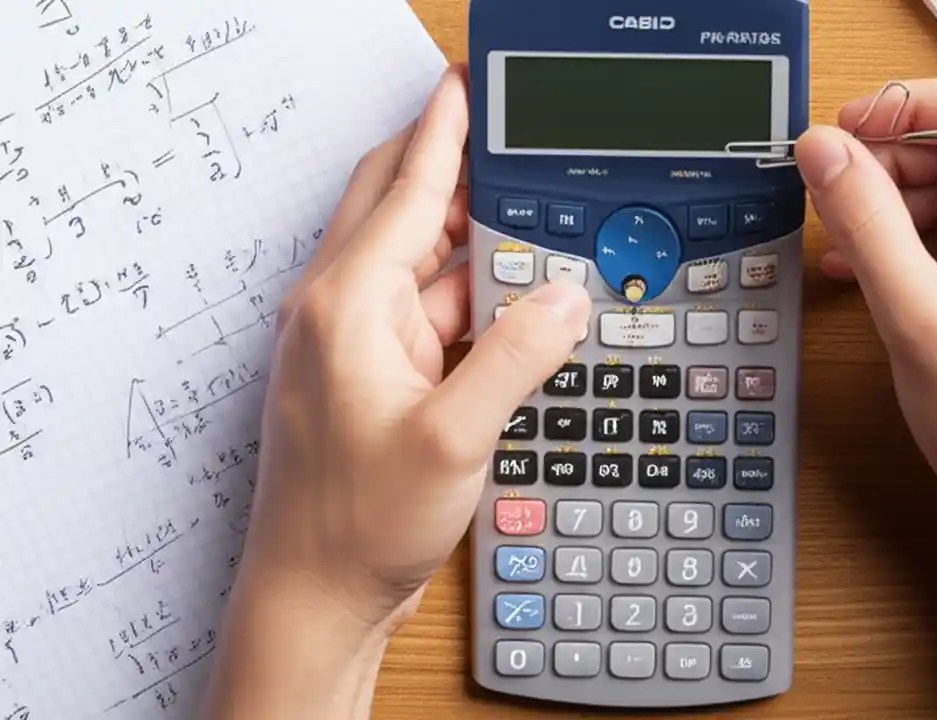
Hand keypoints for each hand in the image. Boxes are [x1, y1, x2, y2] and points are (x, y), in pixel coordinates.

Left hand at [201, 66, 590, 718]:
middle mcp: (342, 310)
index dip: (446, 129)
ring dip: (475, 247)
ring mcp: (355, 341)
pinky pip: (427, 310)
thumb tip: (564, 298)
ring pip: (422, 261)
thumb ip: (514, 358)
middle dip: (459, 172)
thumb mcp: (452, 438)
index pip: (407, 187)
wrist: (314, 595)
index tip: (468, 84)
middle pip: (402, 206)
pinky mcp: (372, 372)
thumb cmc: (355, 525)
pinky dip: (471, 300)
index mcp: (347, 304)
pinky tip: (514, 312)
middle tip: (518, 150)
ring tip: (540, 237)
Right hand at [795, 79, 936, 529]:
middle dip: (898, 164)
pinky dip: (922, 235)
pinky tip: (868, 263)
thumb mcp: (916, 316)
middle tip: (831, 190)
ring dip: (902, 204)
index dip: (906, 110)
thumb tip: (823, 150)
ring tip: (846, 242)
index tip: (841, 130)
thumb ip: (865, 221)